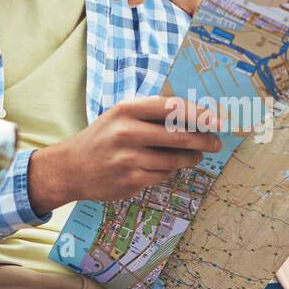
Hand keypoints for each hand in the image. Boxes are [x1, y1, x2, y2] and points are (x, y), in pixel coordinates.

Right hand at [28, 96, 223, 211]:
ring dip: (190, 158)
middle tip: (215, 142)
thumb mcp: (121, 116)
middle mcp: (127, 133)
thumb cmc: (103, 138)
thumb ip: (152, 113)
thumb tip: (195, 116)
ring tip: (194, 156)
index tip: (217, 120)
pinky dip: (170, 172)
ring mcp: (128, 159)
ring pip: (174, 160)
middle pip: (179, 136)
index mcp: (126, 110)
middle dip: (203, 140)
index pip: (172, 108)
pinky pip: (163, 176)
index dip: (199, 114)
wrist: (72, 168)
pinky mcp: (131, 181)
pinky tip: (166, 167)